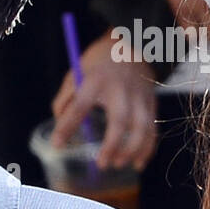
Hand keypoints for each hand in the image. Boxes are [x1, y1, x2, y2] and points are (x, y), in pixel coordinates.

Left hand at [50, 28, 157, 170]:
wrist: (131, 44)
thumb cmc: (99, 64)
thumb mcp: (77, 73)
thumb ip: (66, 99)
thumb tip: (61, 127)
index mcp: (96, 79)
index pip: (79, 106)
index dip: (66, 126)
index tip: (57, 144)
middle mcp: (120, 89)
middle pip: (119, 120)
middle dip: (112, 144)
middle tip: (101, 164)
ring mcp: (139, 96)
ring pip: (142, 128)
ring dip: (131, 150)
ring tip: (117, 164)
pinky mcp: (151, 102)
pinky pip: (152, 129)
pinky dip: (147, 149)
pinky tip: (137, 163)